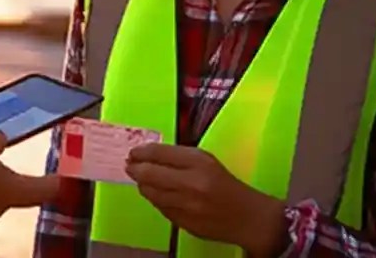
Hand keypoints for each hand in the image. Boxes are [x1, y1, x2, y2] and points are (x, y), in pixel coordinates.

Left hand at [126, 144, 286, 256]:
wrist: (247, 217)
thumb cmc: (226, 185)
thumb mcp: (207, 162)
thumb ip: (179, 158)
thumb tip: (148, 156)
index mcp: (199, 162)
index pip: (160, 153)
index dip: (141, 152)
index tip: (133, 152)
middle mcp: (191, 183)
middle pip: (149, 173)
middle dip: (134, 168)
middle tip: (129, 165)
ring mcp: (186, 205)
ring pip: (150, 192)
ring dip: (142, 184)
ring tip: (140, 179)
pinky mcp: (182, 222)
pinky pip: (159, 207)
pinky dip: (154, 198)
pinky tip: (155, 193)